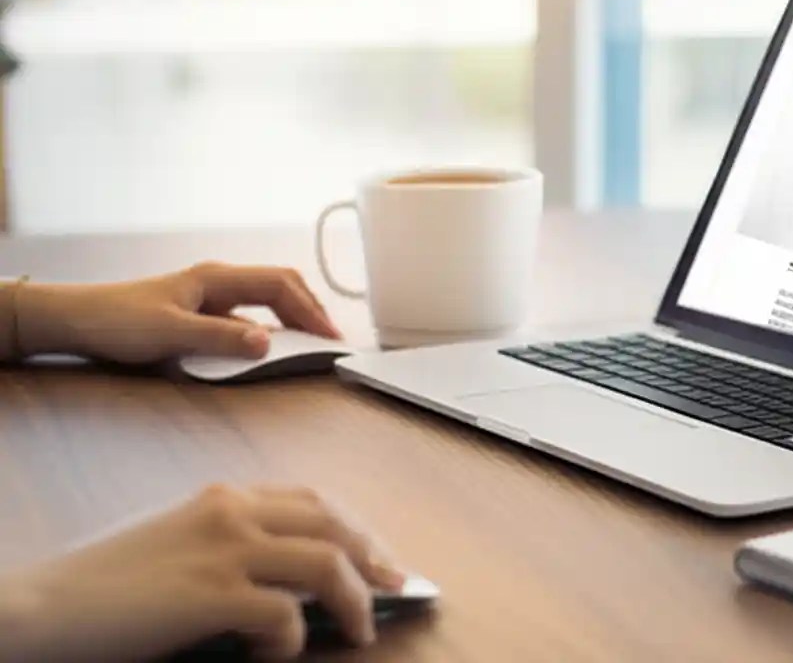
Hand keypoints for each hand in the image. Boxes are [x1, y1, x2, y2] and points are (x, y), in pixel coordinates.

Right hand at [0, 485, 405, 661]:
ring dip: (354, 599)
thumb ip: (231, 547)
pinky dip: (293, 639)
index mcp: (223, 498)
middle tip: (396, 586)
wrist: (43, 607)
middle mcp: (232, 512)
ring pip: (326, 562)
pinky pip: (286, 615)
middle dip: (374, 554)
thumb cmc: (103, 586)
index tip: (380, 555)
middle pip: (334, 522)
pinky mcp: (214, 594)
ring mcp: (225, 550)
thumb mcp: (176, 544)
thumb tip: (288, 580)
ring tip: (361, 630)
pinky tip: (275, 654)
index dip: (355, 528)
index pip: (313, 501)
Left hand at [16, 262, 341, 363]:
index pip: (280, 285)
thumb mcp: (171, 333)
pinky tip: (274, 347)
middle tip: (332, 338)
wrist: (77, 320)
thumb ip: (220, 339)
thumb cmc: (118, 321)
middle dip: (311, 309)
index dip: (310, 309)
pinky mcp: (203, 313)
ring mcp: (212, 296)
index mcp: (217, 277)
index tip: (330, 335)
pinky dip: (272, 328)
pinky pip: (250, 315)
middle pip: (281, 286)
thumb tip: (268, 343)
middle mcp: (219, 281)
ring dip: (294, 317)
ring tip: (312, 341)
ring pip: (268, 299)